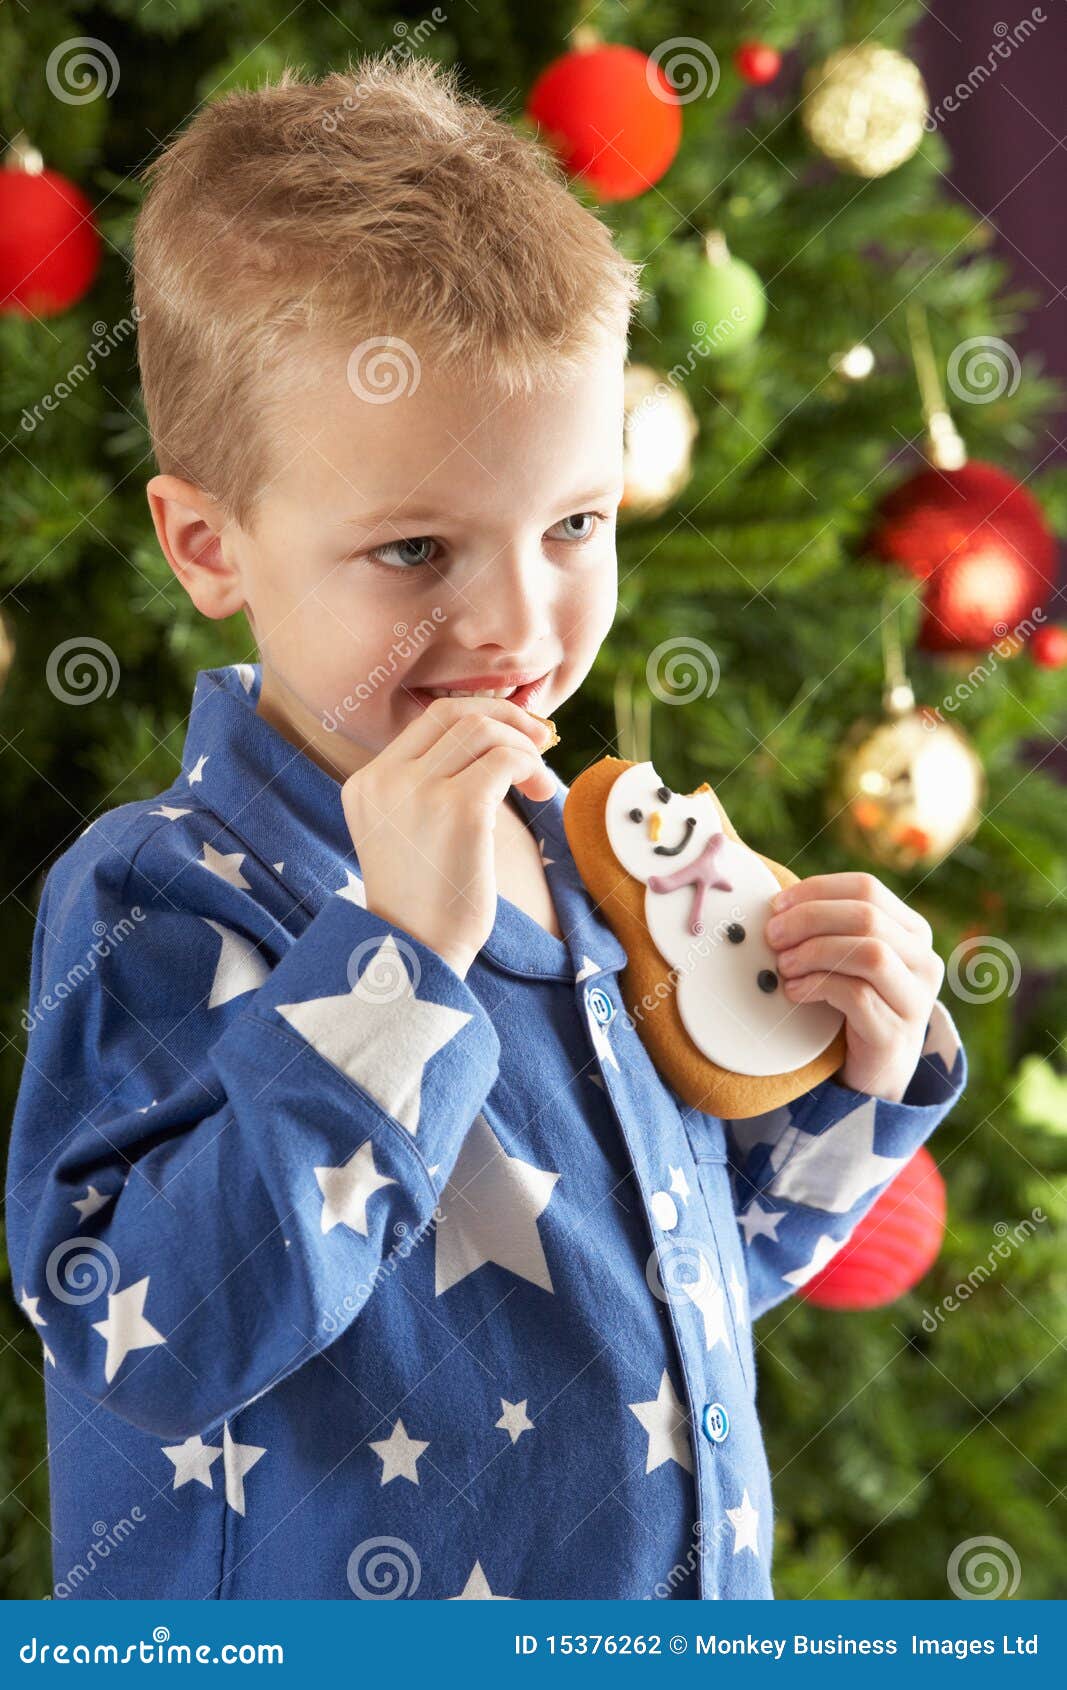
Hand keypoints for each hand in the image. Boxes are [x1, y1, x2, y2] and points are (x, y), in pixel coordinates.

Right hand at [340, 695, 556, 978]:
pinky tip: (541, 794)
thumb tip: (492, 741)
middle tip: (541, 739)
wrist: (417, 956)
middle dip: (506, 717)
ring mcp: (418, 791)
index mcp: (366, 783)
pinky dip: (530, 767)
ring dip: (523, 747)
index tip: (513, 735)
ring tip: (539, 783)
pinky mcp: (459, 809)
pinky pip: (505, 760)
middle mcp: (385, 779)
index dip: (479, 716)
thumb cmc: (425, 903)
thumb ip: (428, 788)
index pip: (427, 721)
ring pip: (483, 730)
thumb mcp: (407, 833)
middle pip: (454, 713)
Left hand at [764, 871, 944, 1103]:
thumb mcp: (845, 957)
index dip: (817, 891)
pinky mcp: (896, 1034)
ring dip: (816, 953)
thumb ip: (827, 927)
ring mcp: (916, 999)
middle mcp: (923, 961)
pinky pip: (858, 996)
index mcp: (912, 931)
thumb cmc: (850, 1005)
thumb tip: (778, 902)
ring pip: (869, 953)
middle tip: (773, 936)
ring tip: (784, 966)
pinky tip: (794, 991)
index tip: (777, 906)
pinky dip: (817, 986)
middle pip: (867, 917)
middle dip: (810, 920)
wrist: (872, 1071)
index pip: (867, 888)